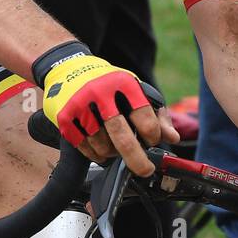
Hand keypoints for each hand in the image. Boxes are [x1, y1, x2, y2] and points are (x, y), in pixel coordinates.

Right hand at [38, 44, 178, 175]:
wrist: (69, 68)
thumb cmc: (108, 82)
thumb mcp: (135, 89)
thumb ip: (157, 113)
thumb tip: (173, 138)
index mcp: (123, 83)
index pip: (145, 117)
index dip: (153, 134)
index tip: (152, 141)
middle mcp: (100, 93)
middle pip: (122, 137)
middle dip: (137, 159)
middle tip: (145, 169)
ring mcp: (80, 106)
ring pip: (103, 146)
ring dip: (113, 154)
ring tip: (117, 147)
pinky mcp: (64, 118)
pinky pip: (85, 148)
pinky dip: (96, 155)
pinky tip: (101, 150)